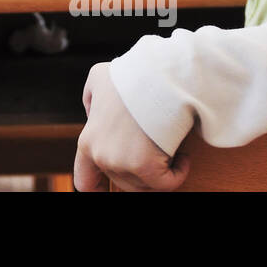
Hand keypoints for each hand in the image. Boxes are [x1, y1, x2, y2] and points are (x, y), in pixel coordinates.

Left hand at [73, 62, 190, 191]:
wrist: (156, 77)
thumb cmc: (132, 76)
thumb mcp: (98, 80)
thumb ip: (91, 100)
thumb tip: (94, 114)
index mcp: (87, 141)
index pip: (84, 181)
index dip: (97, 188)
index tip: (107, 189)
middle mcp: (102, 157)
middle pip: (123, 182)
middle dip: (140, 169)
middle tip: (153, 148)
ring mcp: (123, 164)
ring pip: (145, 184)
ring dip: (160, 169)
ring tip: (168, 145)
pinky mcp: (147, 168)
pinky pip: (168, 184)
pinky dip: (179, 172)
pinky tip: (182, 155)